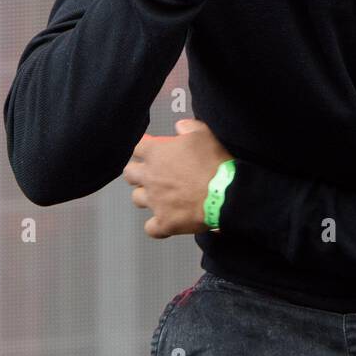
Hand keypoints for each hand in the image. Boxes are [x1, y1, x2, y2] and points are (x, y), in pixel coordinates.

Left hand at [124, 119, 233, 238]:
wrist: (226, 193)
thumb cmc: (214, 162)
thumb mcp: (204, 134)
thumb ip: (188, 127)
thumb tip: (179, 126)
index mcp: (156, 153)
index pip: (137, 146)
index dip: (144, 147)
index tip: (150, 148)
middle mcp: (150, 177)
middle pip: (129, 173)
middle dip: (138, 172)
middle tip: (152, 173)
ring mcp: (155, 201)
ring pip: (137, 198)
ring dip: (146, 196)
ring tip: (161, 196)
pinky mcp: (164, 222)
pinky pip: (150, 228)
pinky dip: (156, 226)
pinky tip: (165, 221)